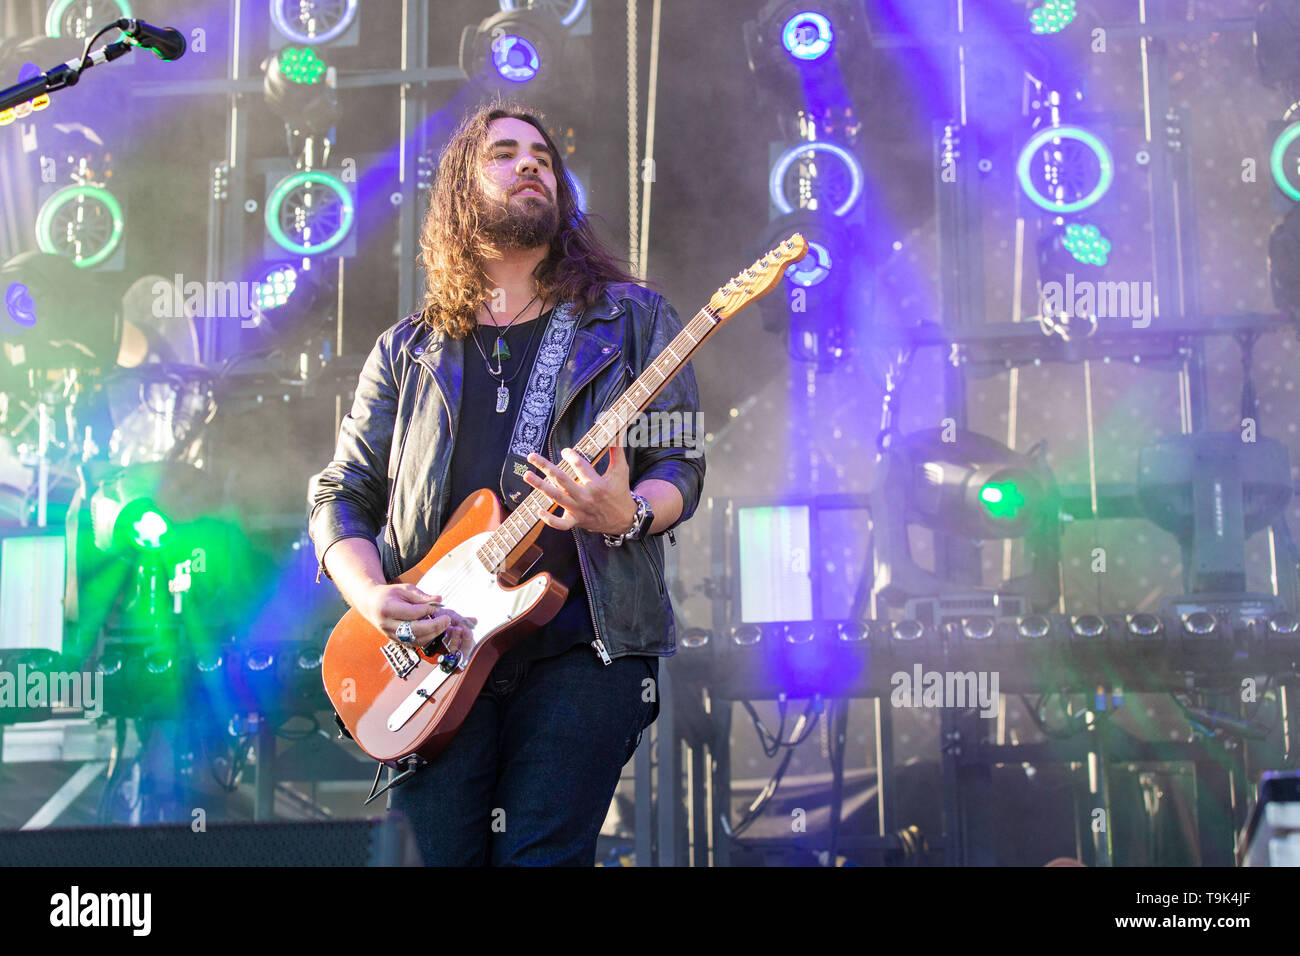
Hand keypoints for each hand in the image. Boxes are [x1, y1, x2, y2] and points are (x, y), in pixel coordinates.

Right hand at [355, 583, 477, 654]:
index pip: (412, 613)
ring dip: (433, 634)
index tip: (438, 607)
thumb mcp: (404, 589)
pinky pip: (414, 643)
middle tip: (447, 620)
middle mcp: (387, 624)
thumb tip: (439, 600)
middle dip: (434, 626)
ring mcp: (390, 635)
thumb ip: (422, 596)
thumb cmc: (389, 595)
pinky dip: (426, 638)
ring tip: (443, 625)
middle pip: (415, 630)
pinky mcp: (395, 641)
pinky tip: (434, 630)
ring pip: (415, 639)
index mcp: (388, 608)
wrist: (371, 604)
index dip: (428, 610)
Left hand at [524, 444, 637, 535]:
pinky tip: (538, 509)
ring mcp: (579, 510)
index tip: (565, 451)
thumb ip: (616, 450)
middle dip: (545, 467)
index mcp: (597, 484)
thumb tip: (615, 430)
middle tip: (531, 456)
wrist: (625, 519)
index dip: (570, 456)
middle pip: (562, 479)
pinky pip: (560, 523)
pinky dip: (549, 519)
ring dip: (540, 486)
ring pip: (556, 497)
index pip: (579, 466)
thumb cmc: (621, 492)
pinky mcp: (576, 520)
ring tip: (527, 475)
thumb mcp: (621, 470)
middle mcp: (586, 497)